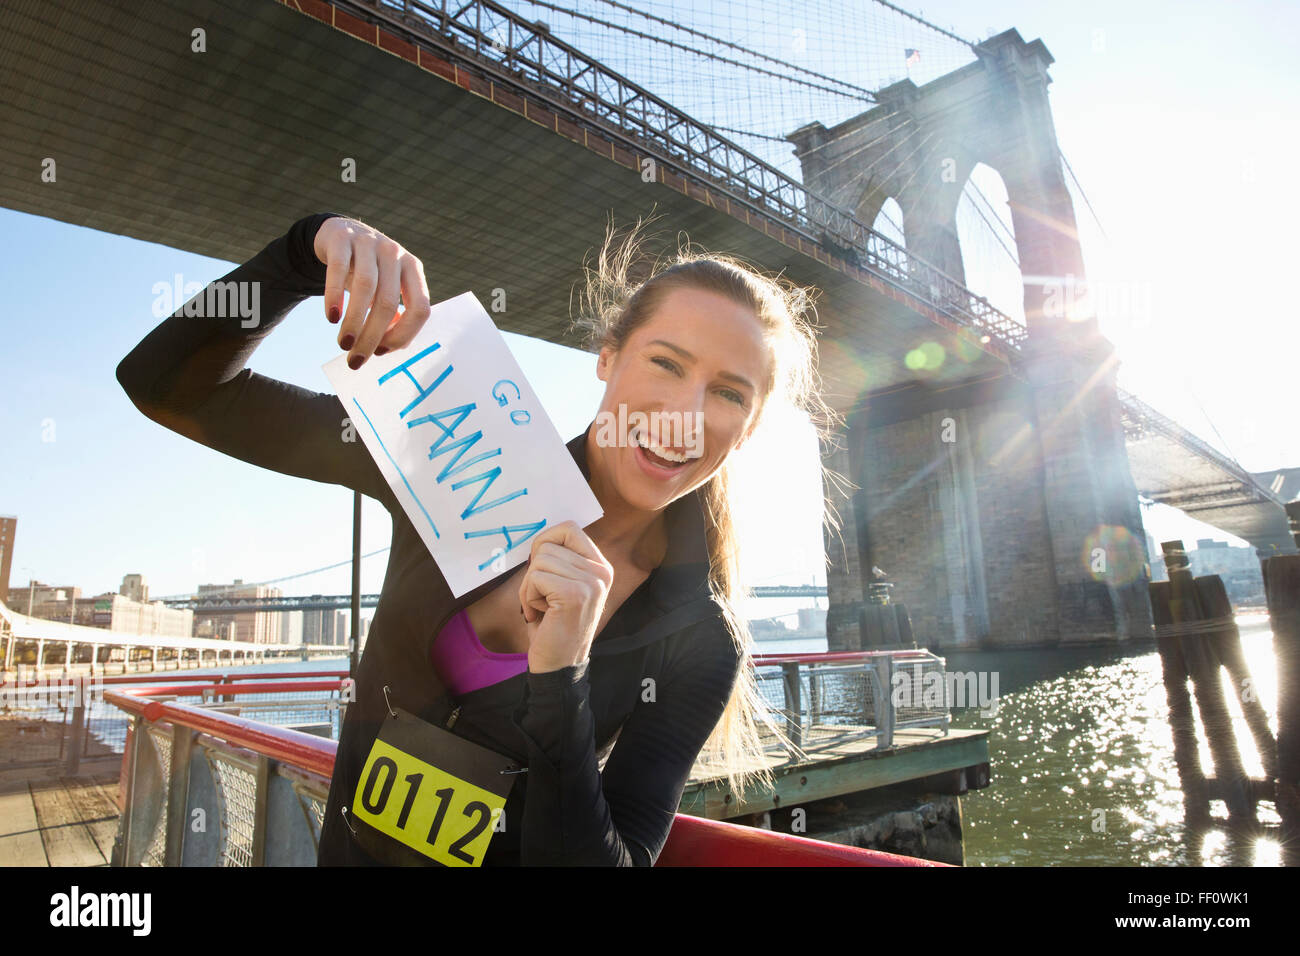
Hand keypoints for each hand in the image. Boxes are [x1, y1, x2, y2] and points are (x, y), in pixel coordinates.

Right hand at [312, 217, 431, 368]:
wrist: (338, 232)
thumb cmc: (367, 270)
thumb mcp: (385, 288)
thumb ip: (392, 315)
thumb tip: (387, 347)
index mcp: (413, 268)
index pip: (420, 308)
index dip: (404, 335)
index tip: (382, 352)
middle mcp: (394, 253)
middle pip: (389, 302)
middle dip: (372, 337)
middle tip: (356, 360)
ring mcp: (369, 242)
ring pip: (366, 288)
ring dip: (354, 322)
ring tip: (344, 344)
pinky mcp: (342, 239)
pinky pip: (338, 269)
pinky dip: (334, 296)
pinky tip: (331, 317)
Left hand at [517, 521, 615, 673]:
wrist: (559, 666)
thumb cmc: (554, 625)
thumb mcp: (563, 586)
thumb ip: (560, 561)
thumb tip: (539, 540)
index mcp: (600, 566)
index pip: (568, 528)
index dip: (545, 543)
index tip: (541, 570)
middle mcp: (601, 571)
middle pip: (548, 545)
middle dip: (533, 572)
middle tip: (541, 598)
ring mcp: (591, 582)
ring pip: (539, 561)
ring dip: (529, 587)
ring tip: (543, 608)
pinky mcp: (575, 593)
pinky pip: (535, 577)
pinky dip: (528, 597)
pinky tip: (541, 615)